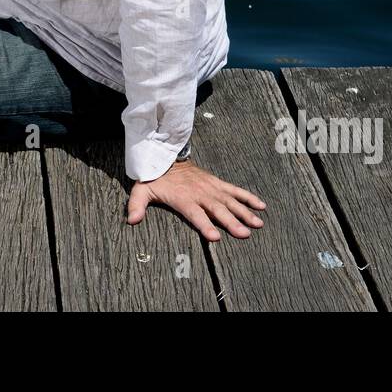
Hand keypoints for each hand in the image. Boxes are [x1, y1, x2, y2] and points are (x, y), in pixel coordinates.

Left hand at [126, 159, 265, 240]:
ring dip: (244, 212)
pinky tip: (261, 205)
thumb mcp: (141, 191)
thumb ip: (136, 205)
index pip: (195, 214)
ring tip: (258, 223)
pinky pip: (235, 190)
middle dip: (231, 222)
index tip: (215, 236)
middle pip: (217, 210)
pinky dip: (248, 197)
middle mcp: (200, 193)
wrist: (165, 156)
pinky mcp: (217, 183)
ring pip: (230, 201)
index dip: (205, 225)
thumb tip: (131, 220)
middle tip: (244, 234)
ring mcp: (211, 187)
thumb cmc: (154, 178)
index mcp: (183, 198)